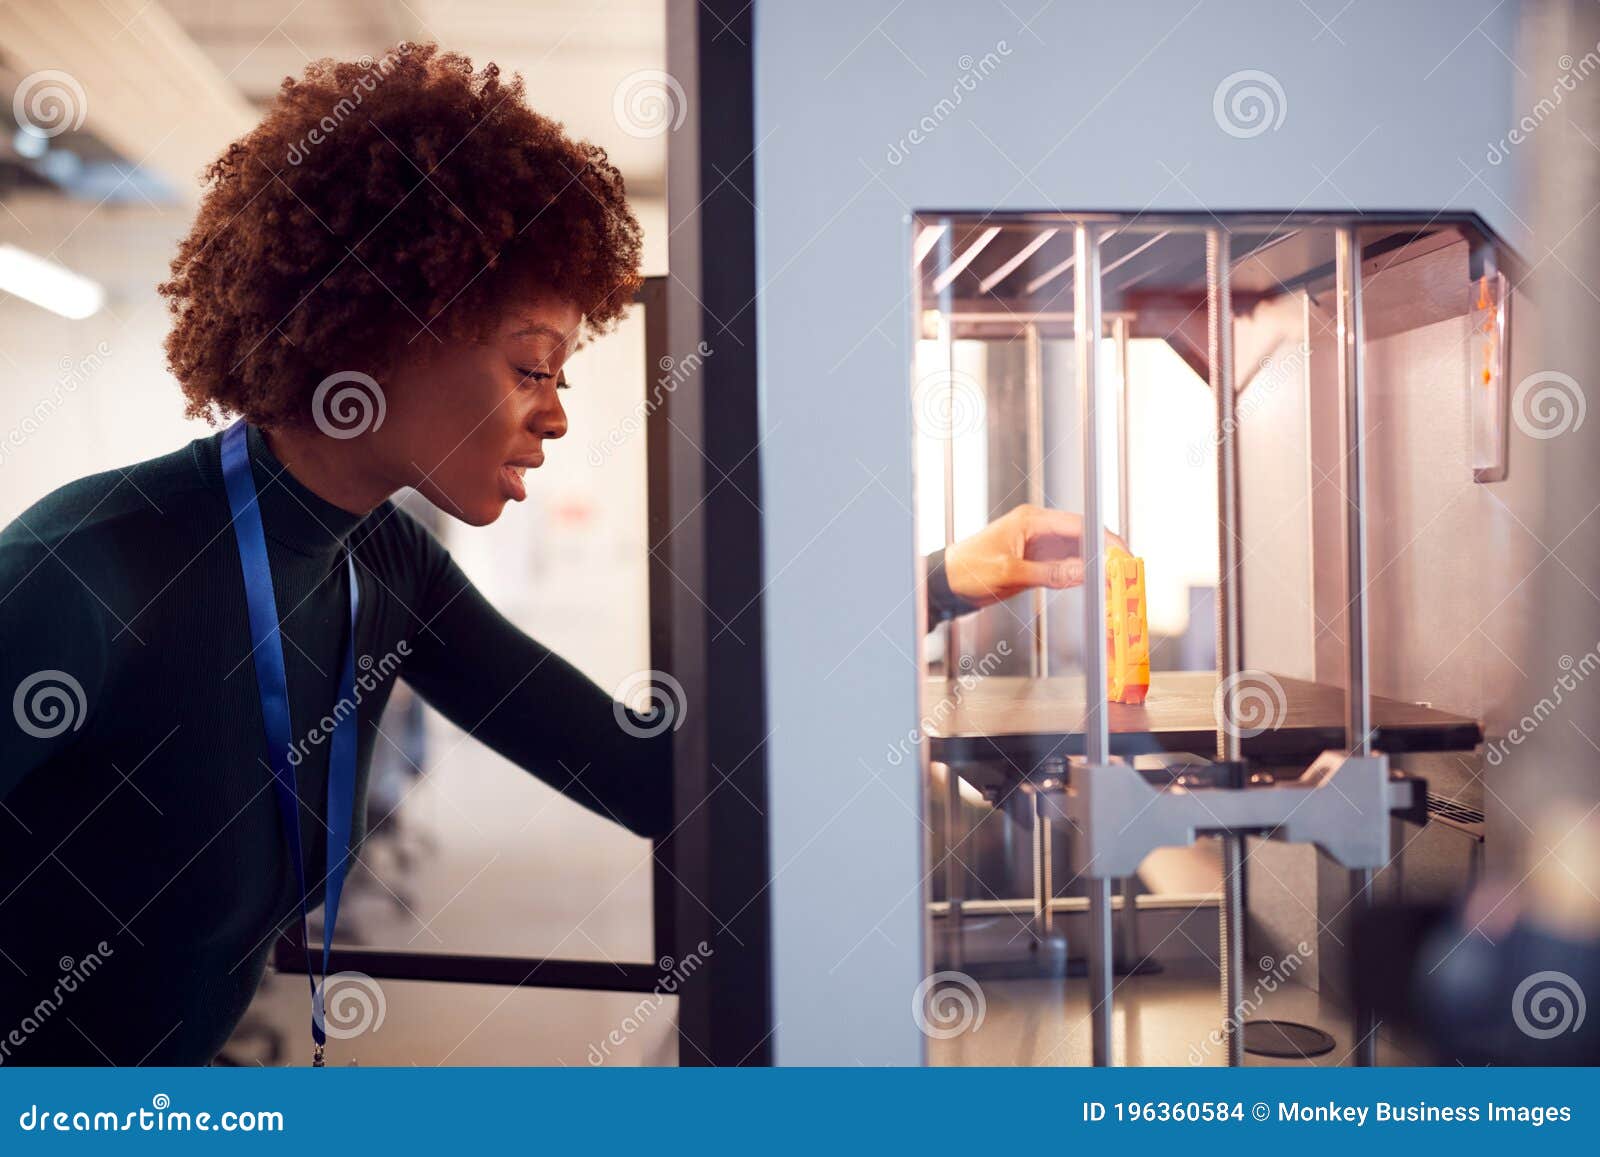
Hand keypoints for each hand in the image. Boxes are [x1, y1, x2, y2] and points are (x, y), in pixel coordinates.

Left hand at [943, 504, 1127, 609]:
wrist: (945, 582)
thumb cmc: (968, 571)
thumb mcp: (1009, 574)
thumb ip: (1049, 573)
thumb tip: (1084, 573)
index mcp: (1031, 521)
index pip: (1079, 525)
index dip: (1106, 540)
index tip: (1124, 555)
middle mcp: (1038, 528)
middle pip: (1084, 537)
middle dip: (1107, 554)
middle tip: (1127, 573)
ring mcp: (1038, 544)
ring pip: (1078, 552)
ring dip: (1097, 567)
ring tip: (1116, 583)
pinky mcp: (1036, 561)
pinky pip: (1066, 565)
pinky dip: (1082, 576)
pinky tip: (1096, 587)